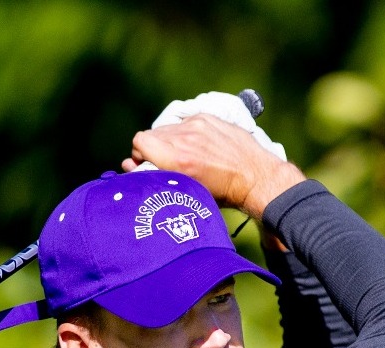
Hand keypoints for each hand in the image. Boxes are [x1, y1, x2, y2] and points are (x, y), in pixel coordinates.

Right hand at [123, 114, 306, 219]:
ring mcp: (197, 125)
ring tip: (188, 155)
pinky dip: (187, 132)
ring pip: (168, 128)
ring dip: (171, 140)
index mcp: (177, 160)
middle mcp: (185, 138)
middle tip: (168, 162)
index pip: (140, 142)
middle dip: (155, 148)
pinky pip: (185, 121)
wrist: (255, 178)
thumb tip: (129, 165)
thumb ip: (155, 176)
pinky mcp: (208, 118)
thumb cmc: (221, 192)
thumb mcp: (184, 190)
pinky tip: (200, 146)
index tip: (149, 164)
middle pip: (152, 134)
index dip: (141, 154)